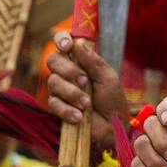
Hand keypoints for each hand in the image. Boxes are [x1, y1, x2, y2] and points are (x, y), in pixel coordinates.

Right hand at [47, 32, 127, 150]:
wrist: (113, 126)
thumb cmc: (112, 100)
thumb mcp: (107, 77)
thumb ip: (93, 61)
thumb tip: (78, 42)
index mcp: (79, 61)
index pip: (63, 43)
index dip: (61, 40)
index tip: (67, 45)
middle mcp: (66, 72)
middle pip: (53, 60)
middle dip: (68, 70)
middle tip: (84, 81)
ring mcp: (60, 90)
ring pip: (53, 82)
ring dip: (72, 93)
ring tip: (87, 104)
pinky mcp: (57, 108)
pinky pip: (54, 104)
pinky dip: (68, 110)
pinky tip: (80, 116)